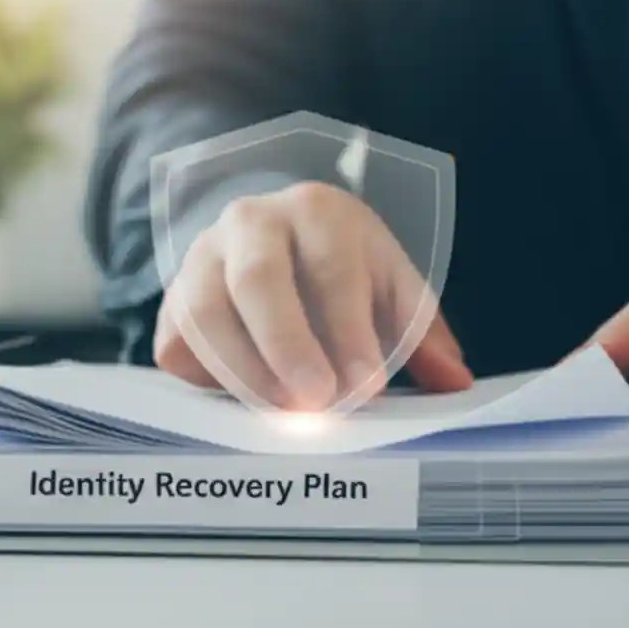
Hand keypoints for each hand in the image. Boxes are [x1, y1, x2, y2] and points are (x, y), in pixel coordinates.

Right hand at [154, 181, 472, 409]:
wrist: (271, 248)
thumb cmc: (342, 275)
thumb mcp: (390, 291)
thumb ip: (422, 335)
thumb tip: (456, 383)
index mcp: (317, 211)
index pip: (332, 266)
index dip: (348, 328)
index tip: (368, 384)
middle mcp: (251, 223)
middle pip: (257, 279)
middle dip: (287, 345)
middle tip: (316, 402)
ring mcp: (201, 259)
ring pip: (206, 313)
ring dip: (245, 372)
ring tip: (282, 416)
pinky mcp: (171, 303)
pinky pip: (178, 344)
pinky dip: (209, 381)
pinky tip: (243, 407)